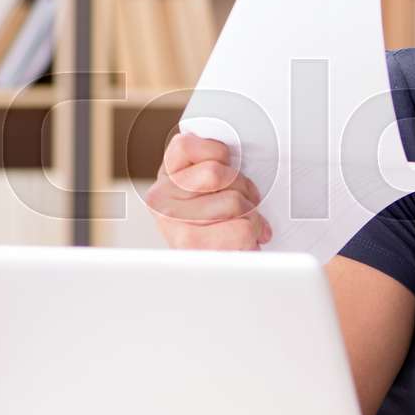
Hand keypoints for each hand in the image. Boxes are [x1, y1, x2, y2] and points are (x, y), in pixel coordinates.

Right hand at [146, 133, 271, 249]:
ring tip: (245, 224)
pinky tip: (247, 239)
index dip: (217, 154)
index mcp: (165, 177)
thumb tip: (234, 153)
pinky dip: (254, 232)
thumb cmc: (217, 225)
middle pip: (217, 173)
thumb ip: (212, 165)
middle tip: (245, 205)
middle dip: (243, 189)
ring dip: (251, 214)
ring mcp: (172, 223)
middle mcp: (160, 198)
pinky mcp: (192, 246)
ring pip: (233, 201)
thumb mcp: (208, 186)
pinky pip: (241, 228)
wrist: (210, 270)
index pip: (186, 144)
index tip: (224, 168)